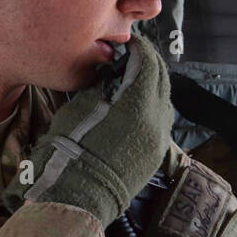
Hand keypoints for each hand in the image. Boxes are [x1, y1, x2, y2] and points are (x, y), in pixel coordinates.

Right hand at [4, 36, 172, 226]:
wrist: (77, 193)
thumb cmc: (71, 148)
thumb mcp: (82, 106)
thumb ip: (103, 85)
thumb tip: (114, 71)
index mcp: (138, 104)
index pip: (149, 64)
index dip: (141, 49)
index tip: (132, 44)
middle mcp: (156, 120)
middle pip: (162, 81)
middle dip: (151, 65)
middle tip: (137, 56)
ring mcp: (159, 139)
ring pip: (165, 102)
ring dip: (154, 87)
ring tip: (137, 80)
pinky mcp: (156, 155)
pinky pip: (162, 123)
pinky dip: (154, 109)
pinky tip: (139, 107)